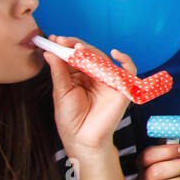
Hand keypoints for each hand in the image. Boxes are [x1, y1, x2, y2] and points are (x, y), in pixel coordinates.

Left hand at [45, 36, 134, 160]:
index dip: (65, 46)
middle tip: (62, 41)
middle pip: (89, 54)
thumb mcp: (61, 93)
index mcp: (79, 76)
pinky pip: (129, 70)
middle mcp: (95, 76)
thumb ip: (58, 72)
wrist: (81, 140)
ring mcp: (108, 81)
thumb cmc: (70, 119)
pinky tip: (115, 53)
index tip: (52, 39)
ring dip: (91, 51)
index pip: (74, 56)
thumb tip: (50, 53)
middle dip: (75, 46)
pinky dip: (126, 60)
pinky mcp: (122, 89)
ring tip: (77, 48)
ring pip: (104, 59)